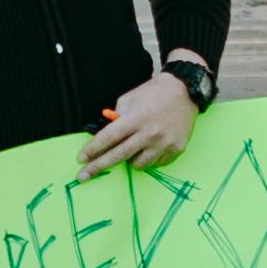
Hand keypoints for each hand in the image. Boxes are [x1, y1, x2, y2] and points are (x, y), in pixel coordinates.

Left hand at [77, 73, 202, 176]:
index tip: (81, 159)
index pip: (108, 138)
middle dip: (98, 167)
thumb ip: (116, 118)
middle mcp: (150, 133)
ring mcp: (164, 144)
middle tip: (82, 176)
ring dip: (130, 159)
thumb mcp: (129, 99)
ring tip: (134, 146)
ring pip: (138, 165)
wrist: (185, 91)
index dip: (92, 150)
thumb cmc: (153, 93)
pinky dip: (148, 158)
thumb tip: (104, 136)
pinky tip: (150, 146)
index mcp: (136, 118)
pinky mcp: (176, 150)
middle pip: (119, 156)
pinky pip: (155, 163)